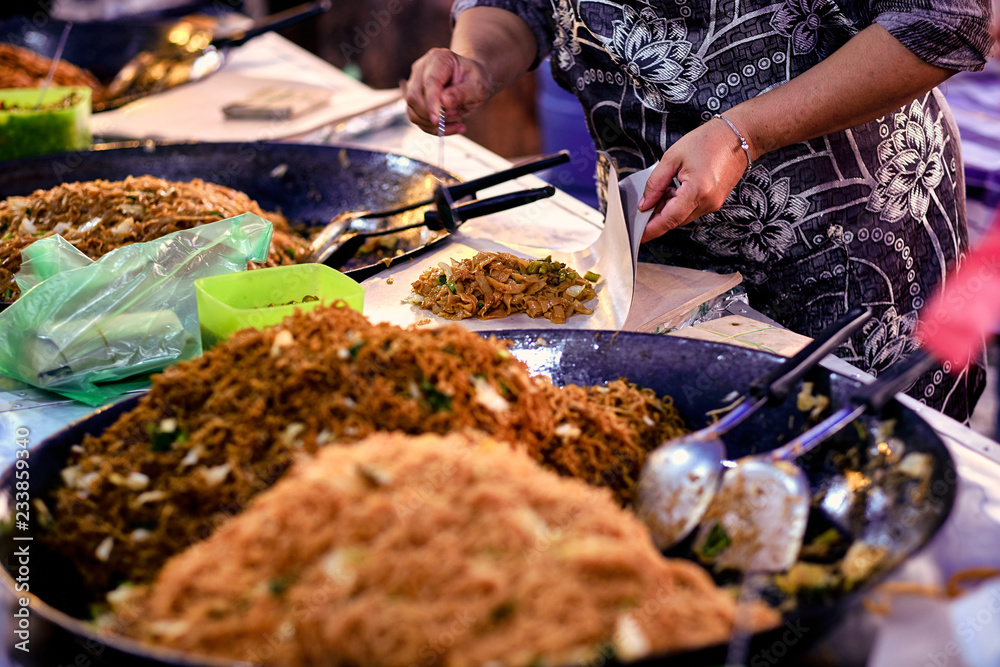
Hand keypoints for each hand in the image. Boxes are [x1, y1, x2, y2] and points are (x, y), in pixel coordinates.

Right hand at [403, 47, 492, 135]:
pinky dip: (433, 128)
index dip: (431, 102)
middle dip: (432, 115)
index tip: (437, 120)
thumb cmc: (475, 80)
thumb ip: (462, 93)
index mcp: (439, 58)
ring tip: (457, 122)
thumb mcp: (478, 86)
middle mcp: (421, 68)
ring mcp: (415, 83)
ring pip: (413, 111)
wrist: (471, 80)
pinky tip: (452, 126)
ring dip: (434, 124)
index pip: (430, 82)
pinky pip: (417, 119)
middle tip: (456, 117)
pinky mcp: (414, 99)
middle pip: (415, 96)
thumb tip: (444, 102)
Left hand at [637, 117, 752, 241]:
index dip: (651, 229)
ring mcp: (714, 204)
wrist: (738, 136)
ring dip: (668, 209)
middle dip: (657, 216)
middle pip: (675, 220)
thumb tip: (645, 204)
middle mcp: (708, 202)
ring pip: (683, 217)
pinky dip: (679, 204)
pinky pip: (692, 210)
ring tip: (664, 188)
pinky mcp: (715, 202)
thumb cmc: (708, 141)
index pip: (669, 219)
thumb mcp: (672, 157)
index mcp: (697, 190)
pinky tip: (675, 189)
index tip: (638, 235)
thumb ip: (655, 183)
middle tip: (645, 203)